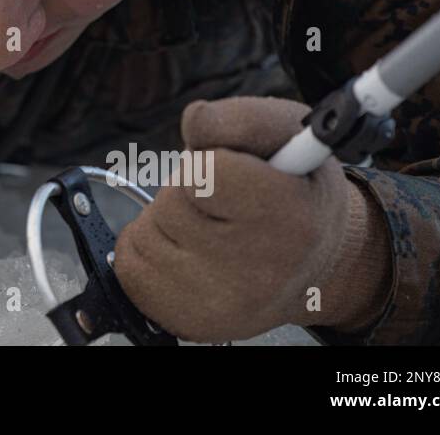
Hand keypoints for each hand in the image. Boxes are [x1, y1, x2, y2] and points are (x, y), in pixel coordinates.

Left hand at [112, 96, 390, 341]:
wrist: (309, 266)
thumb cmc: (294, 192)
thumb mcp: (287, 134)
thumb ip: (240, 117)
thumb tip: (195, 120)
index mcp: (290, 219)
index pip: (204, 174)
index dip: (211, 162)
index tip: (234, 173)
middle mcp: (259, 273)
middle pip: (170, 203)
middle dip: (187, 192)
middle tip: (225, 205)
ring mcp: (221, 305)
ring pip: (146, 233)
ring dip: (167, 223)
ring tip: (211, 228)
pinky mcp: (189, 323)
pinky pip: (130, 266)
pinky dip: (148, 252)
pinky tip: (188, 254)